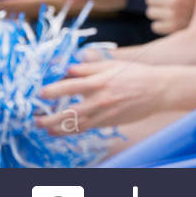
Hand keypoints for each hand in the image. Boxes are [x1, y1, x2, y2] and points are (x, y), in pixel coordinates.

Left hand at [35, 60, 165, 132]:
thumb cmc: (136, 74)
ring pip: (76, 124)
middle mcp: (101, 99)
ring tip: (45, 128)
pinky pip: (87, 128)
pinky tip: (63, 131)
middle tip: (36, 119)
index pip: (70, 86)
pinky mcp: (110, 121)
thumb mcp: (113, 65)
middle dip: (49, 118)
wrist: (160, 89)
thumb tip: (67, 69)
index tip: (40, 94)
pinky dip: (72, 131)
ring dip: (58, 128)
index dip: (53, 91)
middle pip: (69, 112)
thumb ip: (89, 68)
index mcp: (100, 81)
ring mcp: (105, 113)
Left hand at [139, 0, 195, 34]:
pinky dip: (160, 25)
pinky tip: (170, 22)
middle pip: (149, 0)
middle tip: (165, 3)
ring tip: (168, 12)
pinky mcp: (173, 28)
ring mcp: (174, 15)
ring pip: (150, 13)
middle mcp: (176, 0)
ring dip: (156, 13)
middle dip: (154, 1)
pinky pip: (154, 26)